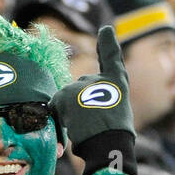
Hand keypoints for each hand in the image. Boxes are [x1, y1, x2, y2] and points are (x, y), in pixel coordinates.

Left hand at [51, 27, 136, 174]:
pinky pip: (55, 106)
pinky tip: (72, 126)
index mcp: (118, 82)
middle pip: (80, 88)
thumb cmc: (113, 137)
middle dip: (79, 105)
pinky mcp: (67, 93)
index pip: (112, 57)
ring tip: (84, 127)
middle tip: (91, 124)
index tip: (105, 30)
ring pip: (66, 98)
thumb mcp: (113, 112)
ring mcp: (84, 84)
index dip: (107, 43)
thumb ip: (98, 100)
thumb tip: (74, 101)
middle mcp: (101, 78)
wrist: (109, 144)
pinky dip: (59, 118)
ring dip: (68, 113)